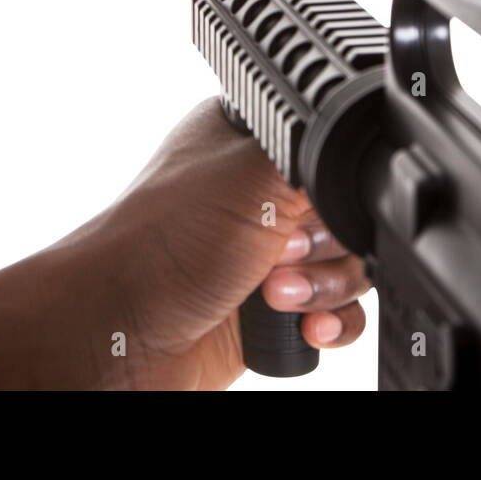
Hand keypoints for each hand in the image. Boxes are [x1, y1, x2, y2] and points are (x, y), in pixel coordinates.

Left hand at [0, 97, 369, 388]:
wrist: (119, 334)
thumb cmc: (159, 245)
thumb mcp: (252, 174)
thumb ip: (316, 155)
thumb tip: (361, 157)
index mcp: (251, 145)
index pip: (330, 151)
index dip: (330, 184)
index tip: (303, 207)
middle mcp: (262, 197)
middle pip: (349, 214)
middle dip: (325, 247)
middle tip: (279, 255)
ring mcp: (269, 254)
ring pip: (350, 266)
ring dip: (324, 288)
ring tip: (276, 296)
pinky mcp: (274, 309)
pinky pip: (337, 312)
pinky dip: (331, 321)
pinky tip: (304, 326)